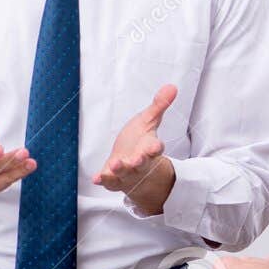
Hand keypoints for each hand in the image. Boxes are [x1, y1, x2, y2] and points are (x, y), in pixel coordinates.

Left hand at [94, 84, 177, 214]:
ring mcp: (126, 172)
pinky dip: (103, 180)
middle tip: (138, 159)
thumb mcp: (148, 122)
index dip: (155, 148)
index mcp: (149, 148)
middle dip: (139, 161)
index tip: (156, 147)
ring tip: (116, 164)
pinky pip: (108, 181)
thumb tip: (172, 87)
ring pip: (124, 173)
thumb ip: (158, 106)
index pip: (155, 149)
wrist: (133, 167)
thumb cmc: (140, 142)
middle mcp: (139, 163)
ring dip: (120, 169)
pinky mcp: (113, 179)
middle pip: (141, 163)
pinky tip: (96, 178)